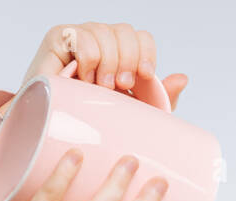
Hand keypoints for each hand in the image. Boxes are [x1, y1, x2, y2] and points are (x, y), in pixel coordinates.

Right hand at [0, 23, 188, 116]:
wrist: (52, 134)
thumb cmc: (89, 124)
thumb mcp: (130, 115)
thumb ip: (158, 98)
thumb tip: (183, 78)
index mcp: (120, 55)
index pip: (141, 37)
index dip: (146, 53)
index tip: (144, 77)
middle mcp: (101, 42)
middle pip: (126, 31)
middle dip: (128, 60)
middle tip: (120, 87)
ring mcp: (80, 38)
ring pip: (106, 32)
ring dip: (108, 62)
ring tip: (99, 87)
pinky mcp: (58, 39)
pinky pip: (83, 38)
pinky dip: (88, 59)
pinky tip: (82, 78)